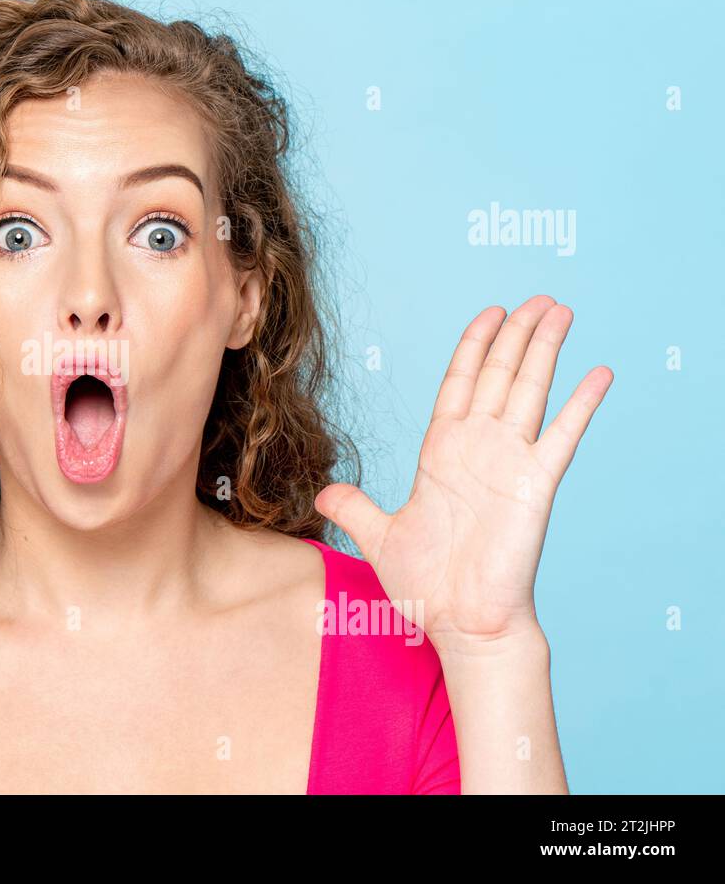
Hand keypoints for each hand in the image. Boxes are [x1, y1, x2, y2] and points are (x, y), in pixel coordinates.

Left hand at [314, 295, 612, 655]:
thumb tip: (322, 494)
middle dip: (516, 335)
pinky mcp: (536, 485)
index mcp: (442, 453)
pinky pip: (563, 436)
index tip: (490, 313)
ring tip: (561, 312)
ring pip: (530, 391)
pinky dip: (580, 404)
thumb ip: (353, 508)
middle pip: (499, 375)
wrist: (459, 622)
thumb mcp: (379, 536)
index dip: (474, 347)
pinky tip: (598, 374)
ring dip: (545, 350)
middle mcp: (478, 449)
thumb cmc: (426, 585)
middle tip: (538, 298)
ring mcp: (510, 463)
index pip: (460, 384)